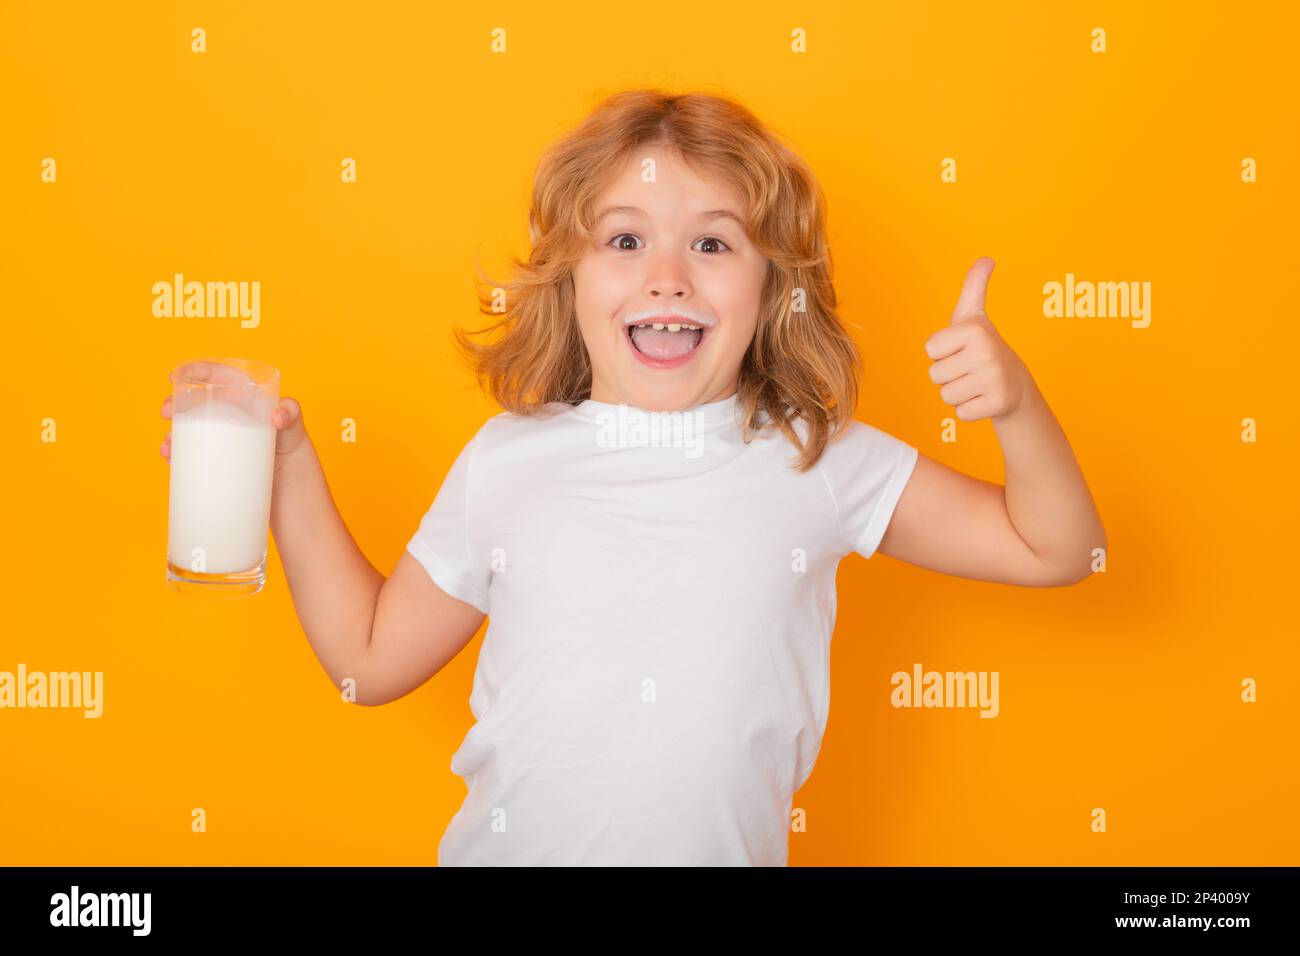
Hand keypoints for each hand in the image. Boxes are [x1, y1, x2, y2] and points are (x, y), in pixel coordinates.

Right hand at [160, 363, 308, 469]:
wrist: (291, 477)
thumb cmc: (292, 441)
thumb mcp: (293, 422)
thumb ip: (291, 412)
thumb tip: (277, 417)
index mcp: (240, 396)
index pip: (215, 376)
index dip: (193, 371)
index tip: (175, 375)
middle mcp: (225, 414)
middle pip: (193, 402)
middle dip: (173, 403)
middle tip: (166, 412)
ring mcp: (218, 437)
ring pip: (187, 430)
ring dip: (171, 434)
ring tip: (168, 446)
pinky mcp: (215, 458)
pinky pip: (190, 454)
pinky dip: (176, 456)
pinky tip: (170, 459)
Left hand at [923, 257, 1034, 421]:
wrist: (1016, 384)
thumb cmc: (984, 347)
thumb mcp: (974, 315)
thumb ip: (974, 286)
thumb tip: (987, 259)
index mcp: (975, 329)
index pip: (930, 350)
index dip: (942, 353)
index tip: (962, 349)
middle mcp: (986, 352)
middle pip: (935, 375)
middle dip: (949, 375)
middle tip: (970, 369)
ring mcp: (993, 379)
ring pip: (945, 396)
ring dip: (958, 392)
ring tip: (977, 383)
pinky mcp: (996, 403)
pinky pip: (960, 413)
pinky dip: (969, 410)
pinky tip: (984, 398)